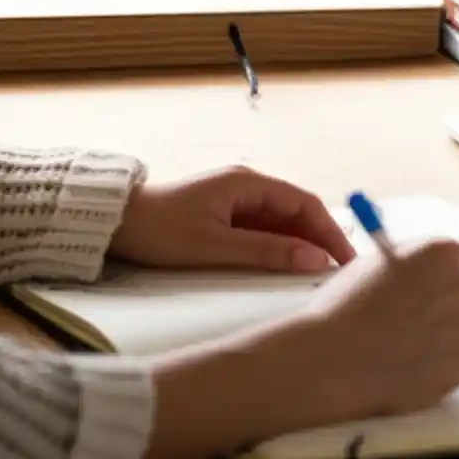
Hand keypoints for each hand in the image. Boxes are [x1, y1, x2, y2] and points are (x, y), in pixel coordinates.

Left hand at [110, 165, 355, 272]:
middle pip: (297, 211)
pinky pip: (263, 228)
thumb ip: (267, 252)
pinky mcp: (224, 213)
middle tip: (338, 272)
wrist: (113, 221)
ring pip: (281, 221)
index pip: (305, 204)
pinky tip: (286, 267)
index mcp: (248, 183)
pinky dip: (279, 246)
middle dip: (321, 239)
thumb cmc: (159, 230)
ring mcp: (235, 199)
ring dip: (301, 244)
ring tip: (317, 274)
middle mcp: (246, 185)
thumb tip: (315, 259)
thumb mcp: (215, 246)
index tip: (345, 260)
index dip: (330, 231)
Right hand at [141, 239, 458, 458]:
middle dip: (432, 300)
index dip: (420, 272)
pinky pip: (458, 356)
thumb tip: (400, 261)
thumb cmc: (321, 314)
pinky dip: (436, 362)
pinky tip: (398, 366)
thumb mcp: (352, 268)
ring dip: (434, 331)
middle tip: (390, 320)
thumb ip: (388, 259)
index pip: (450, 251)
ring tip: (386, 346)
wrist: (312, 368)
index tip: (400, 288)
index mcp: (434, 251)